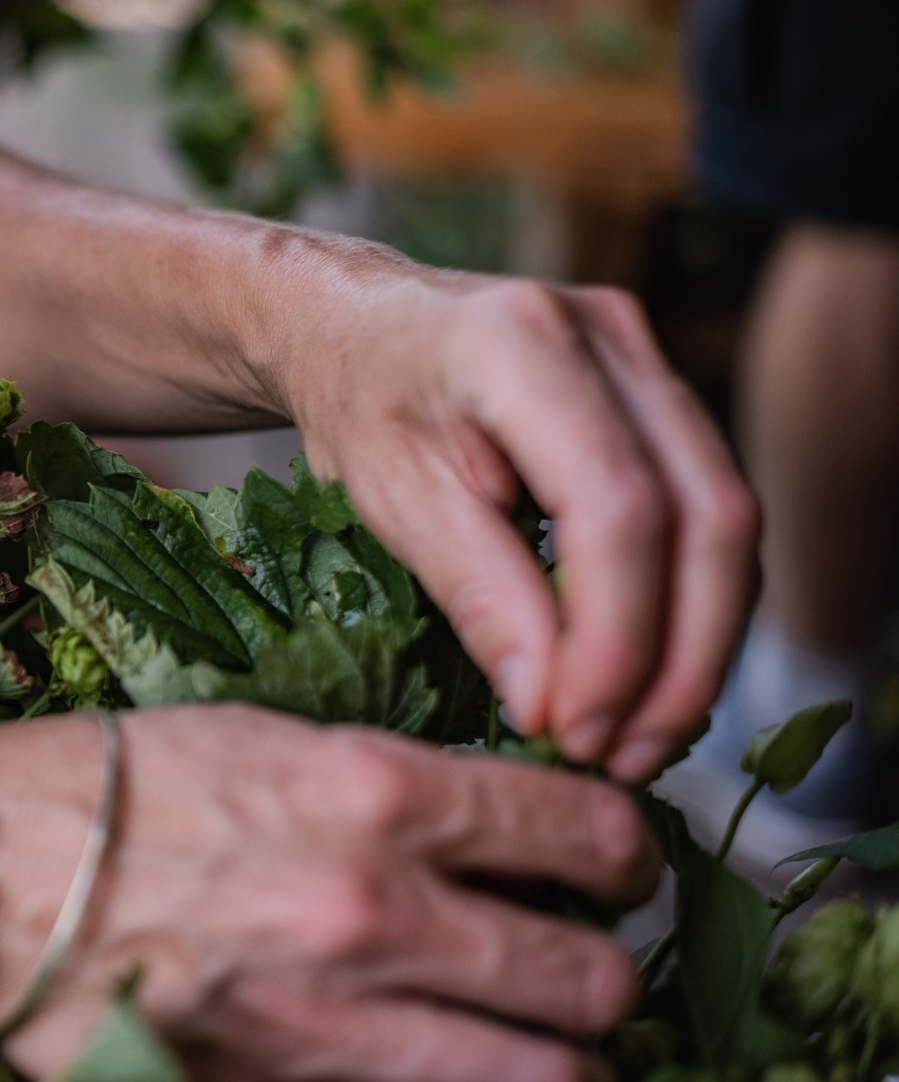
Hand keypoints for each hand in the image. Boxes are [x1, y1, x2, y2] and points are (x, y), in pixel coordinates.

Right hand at [0, 707, 659, 1081]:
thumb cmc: (112, 785)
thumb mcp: (270, 736)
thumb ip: (396, 787)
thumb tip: (495, 831)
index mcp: (378, 796)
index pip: (591, 837)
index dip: (628, 860)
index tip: (614, 873)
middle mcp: (376, 914)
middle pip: (591, 986)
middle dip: (603, 984)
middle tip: (576, 971)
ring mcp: (328, 1026)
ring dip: (555, 1079)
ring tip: (531, 1059)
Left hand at [283, 271, 758, 780]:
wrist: (352, 326)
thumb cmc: (357, 405)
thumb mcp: (390, 504)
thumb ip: (477, 596)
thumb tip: (552, 706)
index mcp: (519, 346)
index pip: (618, 509)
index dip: (615, 637)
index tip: (576, 729)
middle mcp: (607, 334)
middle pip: (709, 514)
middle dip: (680, 657)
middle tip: (623, 754)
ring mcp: (646, 354)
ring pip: (729, 518)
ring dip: (698, 643)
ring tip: (636, 737)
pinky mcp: (661, 390)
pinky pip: (709, 510)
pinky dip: (690, 603)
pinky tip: (647, 677)